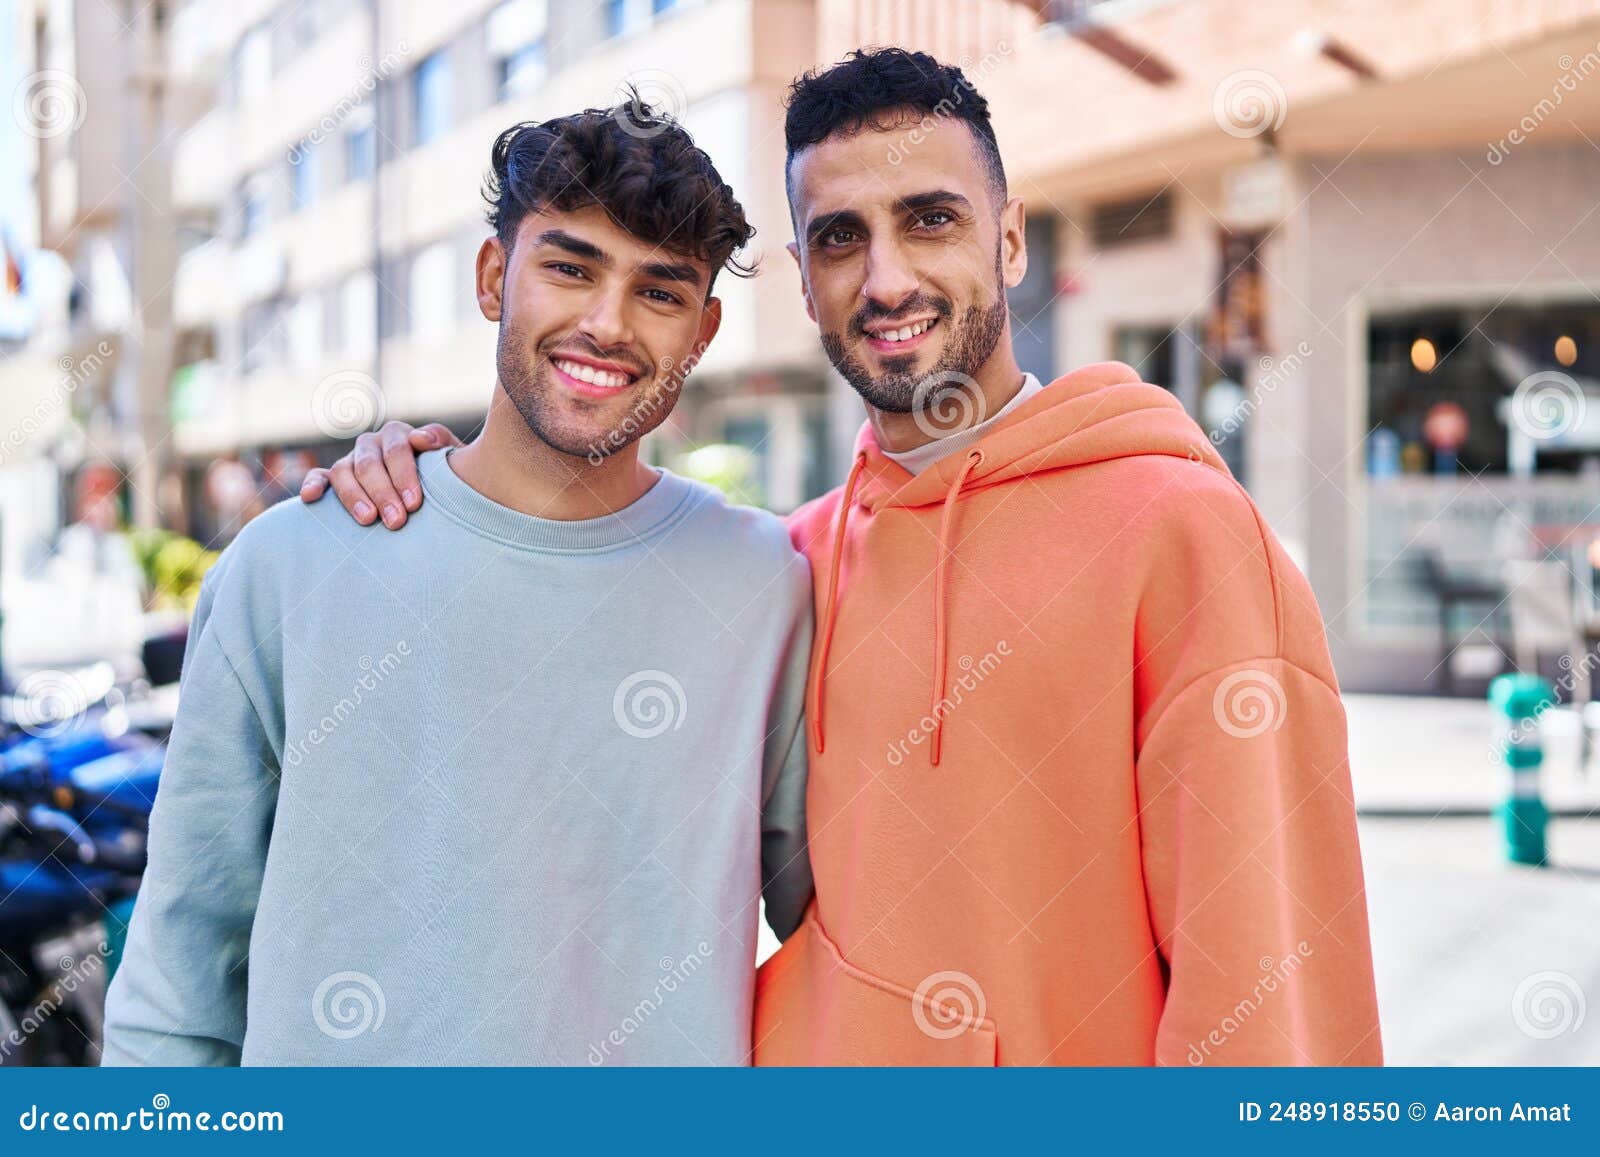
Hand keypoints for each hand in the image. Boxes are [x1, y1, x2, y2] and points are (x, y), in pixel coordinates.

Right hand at [300, 421, 459, 528]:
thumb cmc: (445, 477)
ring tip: (368, 520)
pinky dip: (312, 484)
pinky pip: (318, 477)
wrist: (436, 493)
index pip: (397, 448)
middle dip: (383, 493)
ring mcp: (350, 461)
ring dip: (353, 496)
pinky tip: (310, 498)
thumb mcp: (449, 458)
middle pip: (369, 464)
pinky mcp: (333, 478)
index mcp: (397, 435)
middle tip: (396, 521)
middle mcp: (371, 444)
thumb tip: (420, 438)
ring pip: (342, 471)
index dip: (404, 475)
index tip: (415, 504)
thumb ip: (440, 442)